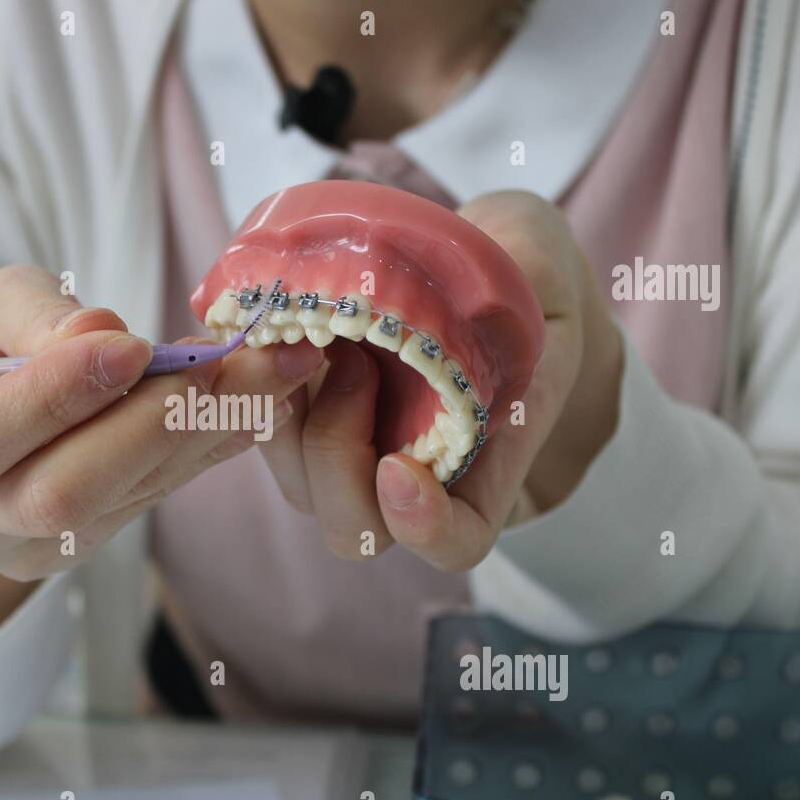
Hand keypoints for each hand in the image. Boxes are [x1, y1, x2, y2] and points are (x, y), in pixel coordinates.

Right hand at [0, 265, 322, 589]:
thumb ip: (30, 316)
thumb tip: (105, 335)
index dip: (51, 399)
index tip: (133, 344)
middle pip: (54, 496)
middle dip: (155, 427)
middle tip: (239, 364)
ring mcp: (3, 549)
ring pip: (110, 508)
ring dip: (200, 436)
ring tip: (273, 375)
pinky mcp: (59, 559)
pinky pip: (136, 508)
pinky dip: (198, 455)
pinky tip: (252, 409)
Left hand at [258, 190, 622, 570]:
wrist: (465, 263)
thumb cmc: (515, 267)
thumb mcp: (538, 260)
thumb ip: (526, 279)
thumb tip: (468, 307)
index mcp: (490, 456)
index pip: (459, 539)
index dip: (427, 529)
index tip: (398, 471)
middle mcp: (416, 474)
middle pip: (356, 526)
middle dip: (338, 451)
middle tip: (354, 361)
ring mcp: (355, 451)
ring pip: (300, 484)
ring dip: (292, 418)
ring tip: (318, 333)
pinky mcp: (303, 417)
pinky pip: (265, 431)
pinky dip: (260, 390)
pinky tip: (279, 329)